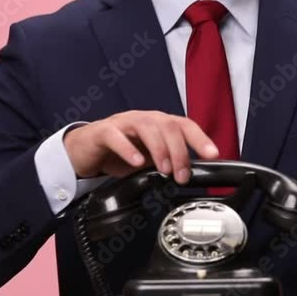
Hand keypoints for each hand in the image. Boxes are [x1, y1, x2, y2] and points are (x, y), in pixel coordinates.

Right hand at [63, 110, 219, 183]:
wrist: (83, 151)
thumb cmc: (118, 154)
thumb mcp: (148, 161)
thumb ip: (167, 163)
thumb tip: (190, 176)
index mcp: (157, 124)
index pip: (184, 125)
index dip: (200, 138)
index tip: (213, 154)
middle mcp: (143, 119)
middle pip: (168, 125)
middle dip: (179, 151)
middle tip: (181, 175)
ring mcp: (123, 123)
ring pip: (146, 126)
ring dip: (159, 149)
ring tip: (164, 169)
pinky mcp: (102, 131)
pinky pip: (116, 136)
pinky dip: (128, 149)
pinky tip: (135, 163)